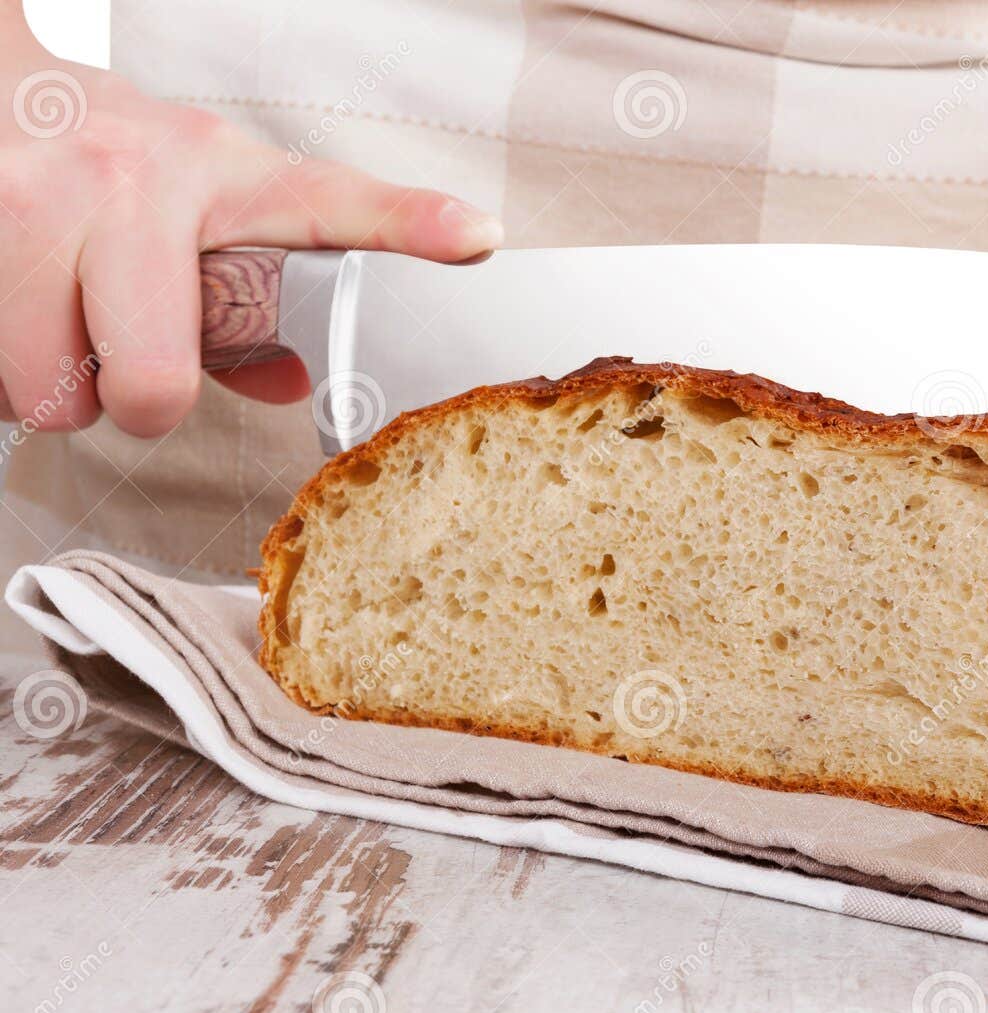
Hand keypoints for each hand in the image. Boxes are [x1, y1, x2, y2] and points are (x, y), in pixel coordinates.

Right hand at [0, 29, 501, 435]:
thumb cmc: (114, 171)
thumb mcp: (200, 212)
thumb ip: (250, 308)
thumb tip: (291, 383)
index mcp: (220, 176)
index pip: (325, 204)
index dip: (408, 221)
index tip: (477, 235)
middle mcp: (131, 179)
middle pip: (154, 387)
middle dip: (143, 404)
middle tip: (136, 362)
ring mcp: (37, 201)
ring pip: (53, 395)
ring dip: (59, 386)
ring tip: (67, 320)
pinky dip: (11, 375)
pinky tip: (24, 313)